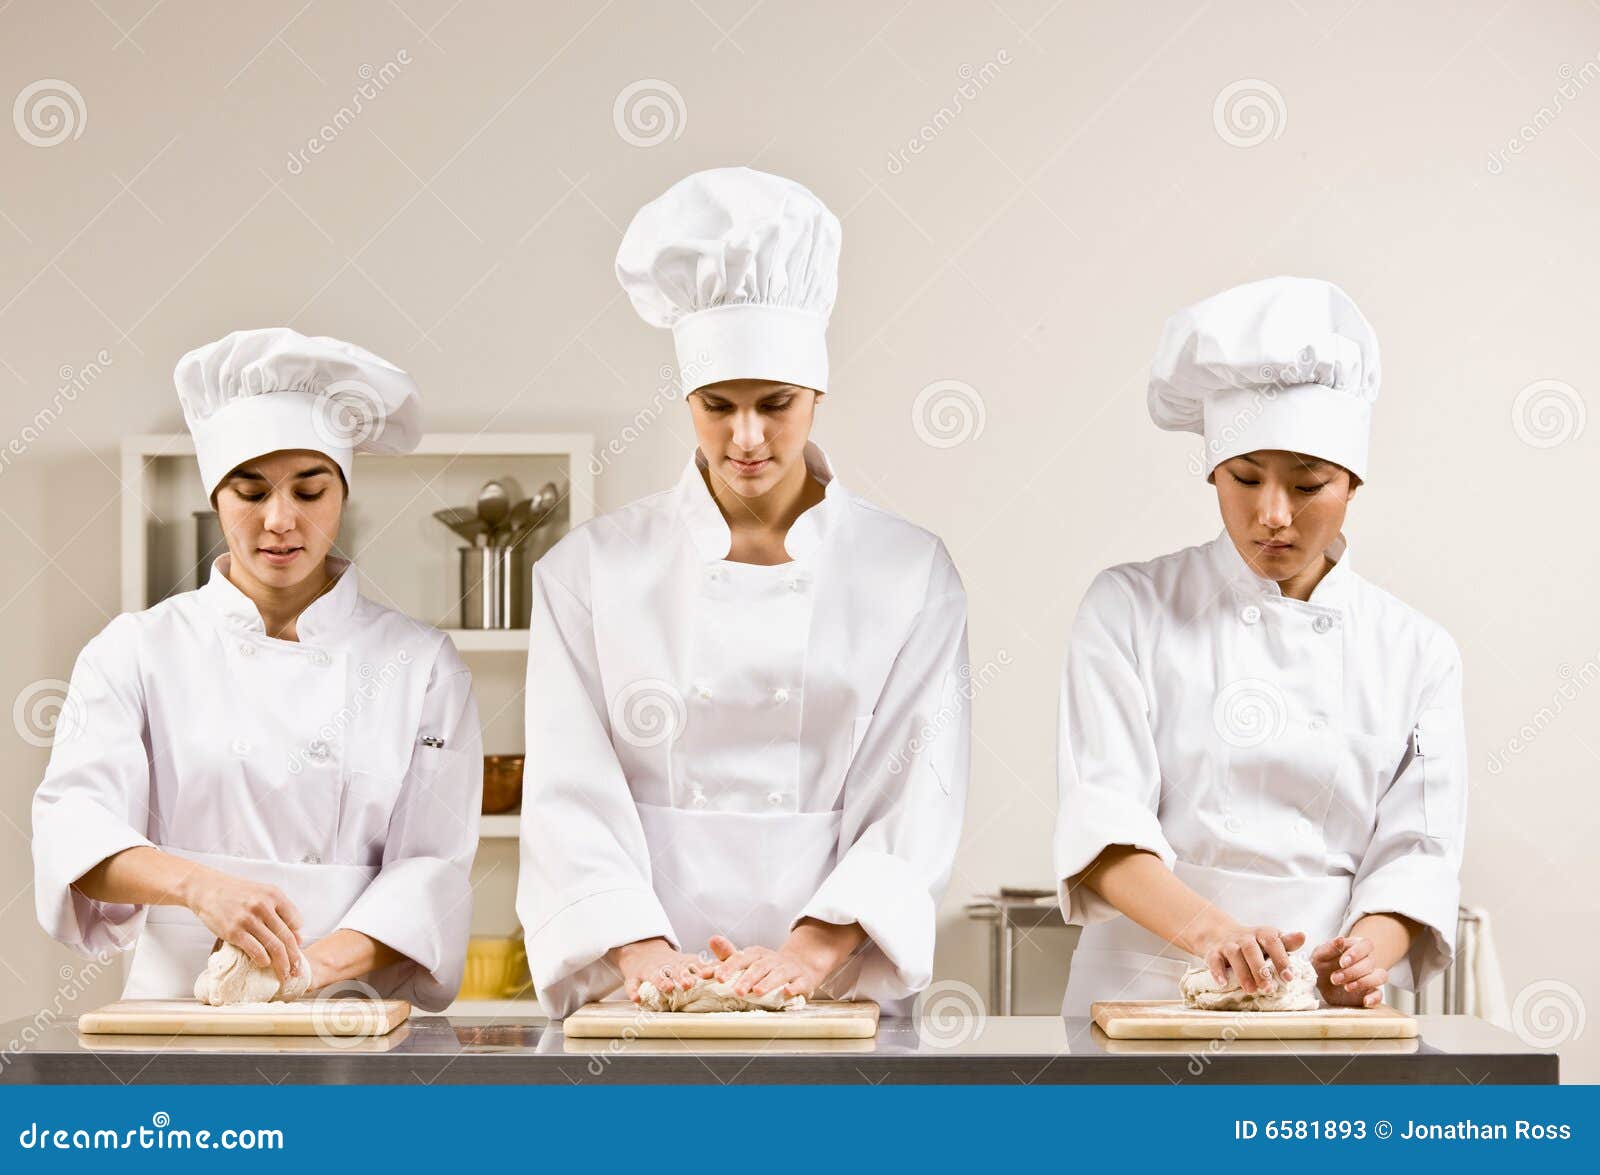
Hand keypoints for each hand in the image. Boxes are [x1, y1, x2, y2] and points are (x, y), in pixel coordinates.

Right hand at [185, 867, 303, 983]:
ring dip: (281, 964)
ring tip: (284, 974)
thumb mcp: (262, 893)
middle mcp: (263, 906)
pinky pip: (255, 950)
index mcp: (274, 895)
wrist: (208, 889)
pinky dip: (263, 960)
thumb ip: (280, 911)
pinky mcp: (233, 931)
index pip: (296, 921)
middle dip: (294, 957)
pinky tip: (264, 964)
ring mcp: (248, 919)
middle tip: (297, 970)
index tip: (297, 951)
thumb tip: (297, 936)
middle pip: (287, 937)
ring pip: (273, 946)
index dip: (297, 938)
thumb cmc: (237, 893)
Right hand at [611, 938, 711, 1001]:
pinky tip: (637, 999)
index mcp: (682, 963)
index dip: (702, 970)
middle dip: (682, 976)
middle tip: (689, 983)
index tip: (709, 974)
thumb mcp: (689, 962)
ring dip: (661, 981)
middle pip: (675, 970)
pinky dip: (634, 991)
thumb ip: (706, 968)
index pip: (694, 965)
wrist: (641, 952)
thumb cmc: (671, 964)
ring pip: (655, 975)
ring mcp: (650, 970)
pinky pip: (632, 984)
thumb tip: (727, 972)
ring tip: (667, 987)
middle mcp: (667, 966)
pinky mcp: (634, 977)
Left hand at [707, 933, 830, 999]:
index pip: (740, 958)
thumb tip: (711, 941)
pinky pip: (800, 983)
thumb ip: (728, 955)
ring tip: (757, 992)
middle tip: (735, 990)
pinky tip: (788, 993)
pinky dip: (794, 987)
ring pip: (778, 974)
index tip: (716, 977)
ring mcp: (789, 969)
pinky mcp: (803, 979)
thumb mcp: (748, 959)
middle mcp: (772, 960)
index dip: (728, 967)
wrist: (801, 965)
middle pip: (758, 967)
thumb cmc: (767, 966)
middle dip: (746, 978)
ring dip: (768, 982)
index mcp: (756, 954)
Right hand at [1193, 923, 1305, 993]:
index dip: (1281, 958)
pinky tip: (1223, 983)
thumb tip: (1302, 936)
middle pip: (1251, 949)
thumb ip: (1286, 942)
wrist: (1219, 933)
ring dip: (1242, 973)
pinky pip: (1214, 960)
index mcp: (1262, 934)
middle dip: (1260, 969)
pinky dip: (1217, 971)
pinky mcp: (1213, 952)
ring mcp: (1227, 944)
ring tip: (1251, 990)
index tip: (1289, 977)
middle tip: (1268, 988)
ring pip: (1234, 955)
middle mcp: (1244, 937)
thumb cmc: (1253, 943)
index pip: (1272, 941)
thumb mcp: (1269, 940)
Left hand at [1312, 935, 1386, 1007]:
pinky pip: (1379, 994)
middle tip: (1335, 978)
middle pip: (1370, 962)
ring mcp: (1370, 977)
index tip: (1342, 962)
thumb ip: (1329, 947)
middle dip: (1352, 972)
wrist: (1319, 983)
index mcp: (1356, 947)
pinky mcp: (1370, 993)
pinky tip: (1365, 1002)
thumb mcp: (1320, 954)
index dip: (1357, 952)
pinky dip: (1375, 998)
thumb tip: (1340, 939)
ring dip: (1365, 982)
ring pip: (1380, 976)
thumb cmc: (1322, 964)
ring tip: (1347, 987)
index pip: (1367, 944)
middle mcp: (1366, 961)